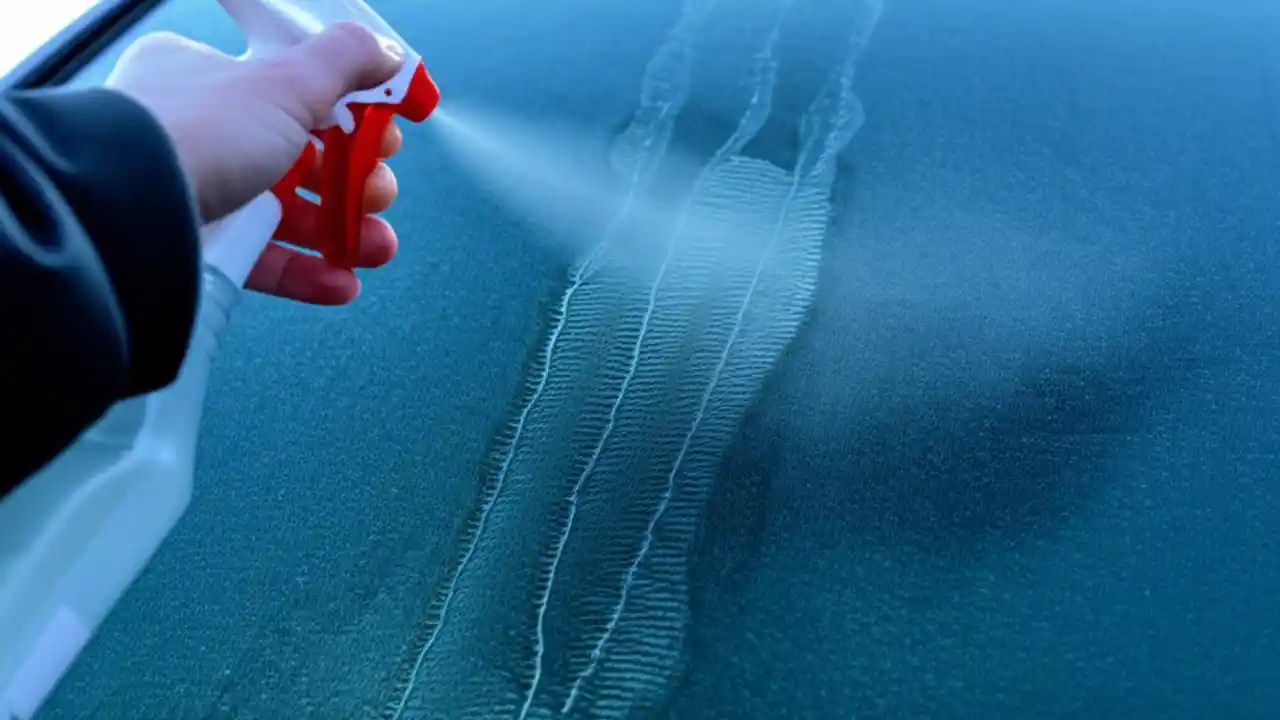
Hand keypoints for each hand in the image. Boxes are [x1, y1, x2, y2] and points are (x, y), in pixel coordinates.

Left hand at [106, 21, 404, 304]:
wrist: (130, 210)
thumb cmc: (195, 132)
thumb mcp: (284, 82)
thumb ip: (342, 63)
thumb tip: (386, 51)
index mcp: (207, 77)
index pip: (291, 90)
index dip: (348, 111)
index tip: (387, 130)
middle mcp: (199, 133)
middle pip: (298, 157)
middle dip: (354, 179)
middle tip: (381, 189)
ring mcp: (198, 193)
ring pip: (284, 215)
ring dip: (343, 232)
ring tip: (378, 246)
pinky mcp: (198, 250)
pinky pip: (262, 262)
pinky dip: (308, 274)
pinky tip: (343, 281)